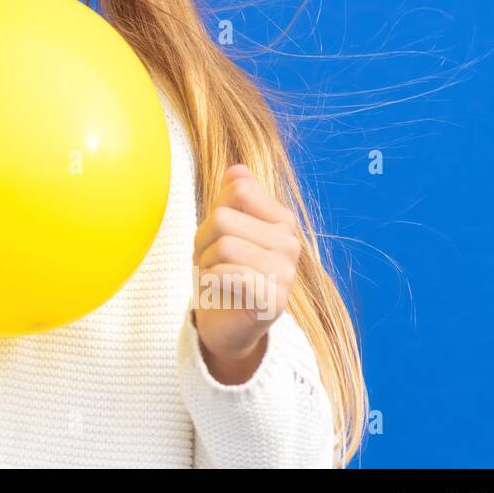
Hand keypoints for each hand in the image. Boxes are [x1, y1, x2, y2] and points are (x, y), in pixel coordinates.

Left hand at [191, 164, 301, 383]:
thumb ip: (232, 196)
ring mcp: (287, 272)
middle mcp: (290, 243)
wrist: (224, 322)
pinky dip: (212, 280)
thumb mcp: (222, 227)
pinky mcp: (275, 300)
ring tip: (215, 276)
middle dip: (202, 240)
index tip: (215, 236)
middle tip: (210, 262)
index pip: (238, 189)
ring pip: (223, 245)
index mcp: (281, 219)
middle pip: (223, 217)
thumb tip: (238, 169)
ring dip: (206, 263)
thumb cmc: (222, 270)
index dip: (213, 211)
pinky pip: (230, 274)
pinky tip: (220, 290)